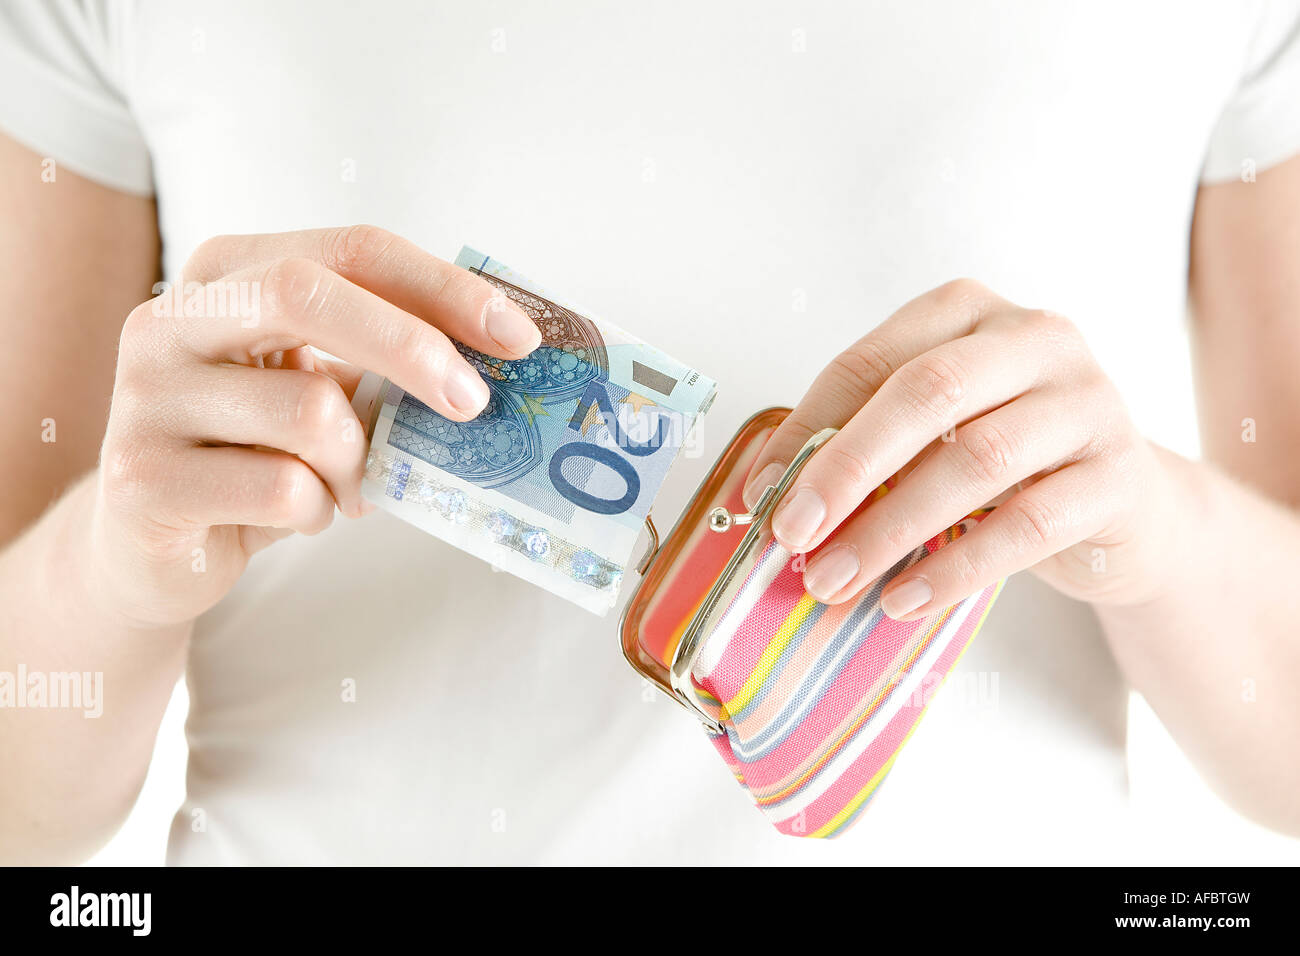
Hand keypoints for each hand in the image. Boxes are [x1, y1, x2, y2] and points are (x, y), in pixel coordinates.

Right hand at [90, 225, 540, 627]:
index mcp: (227, 274)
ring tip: (345, 483)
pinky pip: (284, 490)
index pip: (350, 250)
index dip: (441, 286)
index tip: (517, 335)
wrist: (151, 546)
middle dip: (410, 346)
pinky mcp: (142, 479)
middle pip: (305, 294)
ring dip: (359, 463)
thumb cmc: (257, 452)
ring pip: (308, 413)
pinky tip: (300, 514)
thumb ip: (383, 361)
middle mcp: (171, 320)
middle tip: (473, 403)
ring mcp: (146, 397)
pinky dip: (319, 511)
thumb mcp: (319, 387)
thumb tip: (500, 355)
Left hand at [743, 279, 1175, 619]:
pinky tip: (904, 598)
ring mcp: (1087, 403)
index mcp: (969, 313)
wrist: (1130, 511)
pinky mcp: (1120, 475)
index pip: (870, 362)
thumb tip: (765, 494)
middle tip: (794, 534)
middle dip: (847, 468)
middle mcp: (1035, 339)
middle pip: (927, 393)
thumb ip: (860, 447)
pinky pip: (1028, 524)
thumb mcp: (930, 438)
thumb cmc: (1008, 464)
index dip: (807, 430)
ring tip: (836, 579)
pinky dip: (956, 567)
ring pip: (976, 460)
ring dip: (891, 528)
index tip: (762, 495)